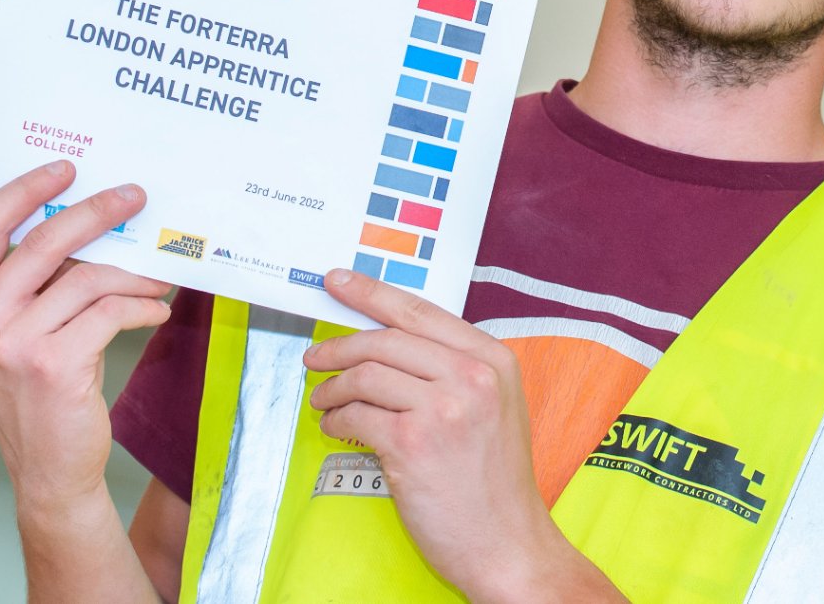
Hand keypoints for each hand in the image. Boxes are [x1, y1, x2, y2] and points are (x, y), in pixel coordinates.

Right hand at [0, 160, 173, 515]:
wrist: (49, 469)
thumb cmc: (41, 392)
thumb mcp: (20, 332)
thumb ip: (36, 284)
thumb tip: (95, 222)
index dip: (26, 190)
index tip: (67, 169)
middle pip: (45, 240)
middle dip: (98, 211)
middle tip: (135, 197)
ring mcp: (11, 344)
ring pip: (87, 277)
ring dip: (133, 273)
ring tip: (157, 279)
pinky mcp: (53, 365)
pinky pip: (109, 312)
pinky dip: (141, 308)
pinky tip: (154, 313)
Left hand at [304, 270, 621, 603]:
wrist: (508, 543)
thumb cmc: (495, 481)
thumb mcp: (495, 406)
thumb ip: (455, 369)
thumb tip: (391, 343)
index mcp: (493, 359)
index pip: (421, 311)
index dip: (372, 292)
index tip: (339, 281)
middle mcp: (472, 376)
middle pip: (385, 339)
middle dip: (339, 346)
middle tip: (315, 357)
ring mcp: (444, 409)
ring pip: (365, 375)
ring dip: (333, 387)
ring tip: (323, 401)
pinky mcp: (414, 445)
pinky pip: (357, 416)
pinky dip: (336, 420)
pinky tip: (335, 428)